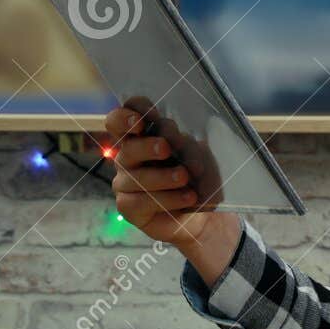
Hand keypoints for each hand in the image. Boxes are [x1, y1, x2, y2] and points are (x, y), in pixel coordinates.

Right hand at [104, 106, 238, 268]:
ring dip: (163, 176)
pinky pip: (140, 202)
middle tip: (166, 149)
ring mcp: (125, 182)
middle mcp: (129, 157)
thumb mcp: (197, 154)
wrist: (209, 212)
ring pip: (134, 177)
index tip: (145, 119)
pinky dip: (168, 199)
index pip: (120, 120)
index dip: (126, 116)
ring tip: (185, 177)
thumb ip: (182, 143)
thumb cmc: (201, 176)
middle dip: (147, 146)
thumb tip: (170, 137)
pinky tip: (188, 197)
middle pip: (127, 147)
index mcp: (141, 137)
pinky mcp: (128, 207)